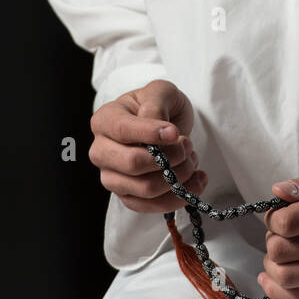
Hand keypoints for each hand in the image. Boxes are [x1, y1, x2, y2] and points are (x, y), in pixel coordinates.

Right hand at [88, 78, 207, 213]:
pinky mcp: (128, 196)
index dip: (151, 133)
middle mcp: (102, 151)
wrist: (166, 125)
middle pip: (133, 164)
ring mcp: (112, 177)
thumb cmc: (159, 105)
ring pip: (146, 189)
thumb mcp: (161, 92)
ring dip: (178, 177)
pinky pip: (151, 207)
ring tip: (191, 160)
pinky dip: (179, 197)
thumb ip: (156, 104)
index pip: (123, 130)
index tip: (176, 133)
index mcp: (105, 120)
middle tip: (187, 146)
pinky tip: (196, 181)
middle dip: (169, 157)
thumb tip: (161, 131)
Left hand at [259, 160, 298, 298]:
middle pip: (282, 251)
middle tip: (282, 232)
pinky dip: (277, 287)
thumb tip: (276, 192)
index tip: (279, 213)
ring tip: (282, 250)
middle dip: (272, 239)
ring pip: (286, 277)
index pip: (288, 222)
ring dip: (273, 264)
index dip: (273, 217)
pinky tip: (273, 274)